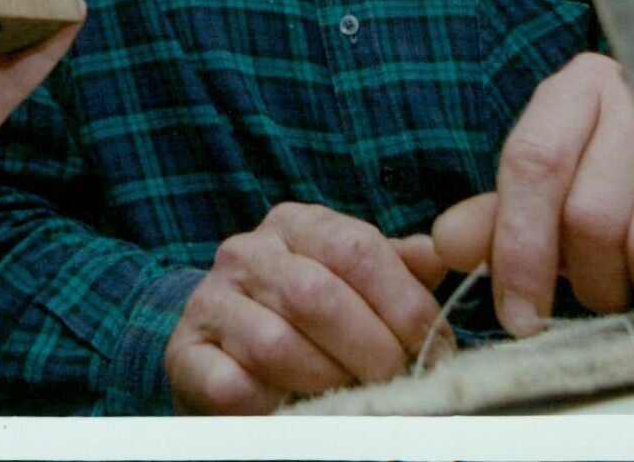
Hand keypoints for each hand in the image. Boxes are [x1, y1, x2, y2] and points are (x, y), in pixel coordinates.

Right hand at [164, 203, 449, 414]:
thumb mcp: (353, 280)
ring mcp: (210, 300)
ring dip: (325, 382)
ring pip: (275, 344)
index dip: (404, 304)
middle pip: (317, 295)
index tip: (434, 348)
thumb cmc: (306, 316)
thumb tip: (449, 254)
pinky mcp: (184, 353)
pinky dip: (270, 405)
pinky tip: (291, 409)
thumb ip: (398, 266)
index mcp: (295, 223)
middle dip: (371, 350)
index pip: (356, 248)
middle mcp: (247, 252)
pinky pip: (230, 384)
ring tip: (351, 400)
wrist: (224, 346)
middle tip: (397, 382)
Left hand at [431, 53, 633, 335]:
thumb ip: (499, 217)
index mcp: (581, 88)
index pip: (533, 162)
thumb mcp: (553, 190)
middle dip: (584, 277)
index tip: (516, 316)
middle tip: (594, 290)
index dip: (518, 247)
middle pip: (588, 214)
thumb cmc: (619, 179)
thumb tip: (447, 245)